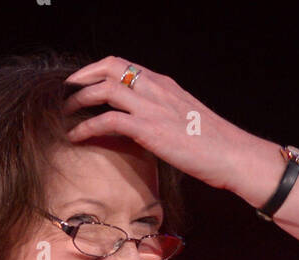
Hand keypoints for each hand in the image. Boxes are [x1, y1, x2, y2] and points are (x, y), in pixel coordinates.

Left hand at [62, 56, 266, 192]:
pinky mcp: (149, 129)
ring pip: (104, 90)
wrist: (234, 155)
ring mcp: (152, 108)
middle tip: (65, 94)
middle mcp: (156, 89)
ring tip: (64, 114)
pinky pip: (107, 121)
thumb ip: (163, 114)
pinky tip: (76, 137)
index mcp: (165, 84)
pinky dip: (86, 127)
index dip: (95, 69)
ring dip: (78, 100)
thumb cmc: (214, 144)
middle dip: (81, 79)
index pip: (123, 64)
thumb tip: (143, 126)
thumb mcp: (186, 119)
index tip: (81, 81)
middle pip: (108, 69)